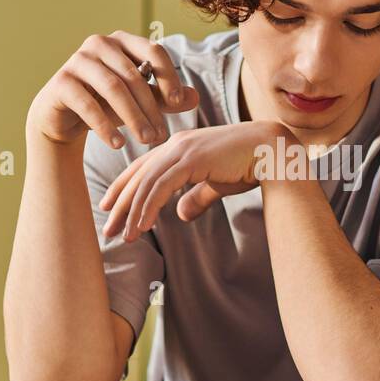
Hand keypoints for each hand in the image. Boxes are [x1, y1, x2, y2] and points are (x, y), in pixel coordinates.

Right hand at [27, 30, 198, 148]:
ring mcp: (77, 61)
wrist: (63, 119)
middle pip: (133, 74)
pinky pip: (87, 104)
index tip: (178, 102)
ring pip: (113, 88)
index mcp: (122, 41)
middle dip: (151, 107)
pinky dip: (105, 126)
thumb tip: (195, 98)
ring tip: (146, 140)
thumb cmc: (106, 105)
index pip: (153, 50)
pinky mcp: (61, 82)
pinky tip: (119, 145)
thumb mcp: (140, 103)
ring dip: (133, 117)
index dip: (168, 75)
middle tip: (162, 135)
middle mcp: (99, 44)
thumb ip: (165, 98)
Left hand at [98, 121, 288, 238]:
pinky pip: (161, 187)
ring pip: (146, 183)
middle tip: (108, 228)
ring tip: (125, 236)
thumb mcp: (216, 184)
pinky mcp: (191, 159)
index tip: (111, 208)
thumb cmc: (249, 164)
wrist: (272, 152)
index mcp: (180, 147)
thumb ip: (197, 196)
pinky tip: (142, 226)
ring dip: (133, 212)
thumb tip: (182, 214)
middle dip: (121, 204)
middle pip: (139, 176)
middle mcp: (176, 144)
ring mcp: (182, 150)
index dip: (125, 187)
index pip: (144, 168)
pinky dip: (148, 207)